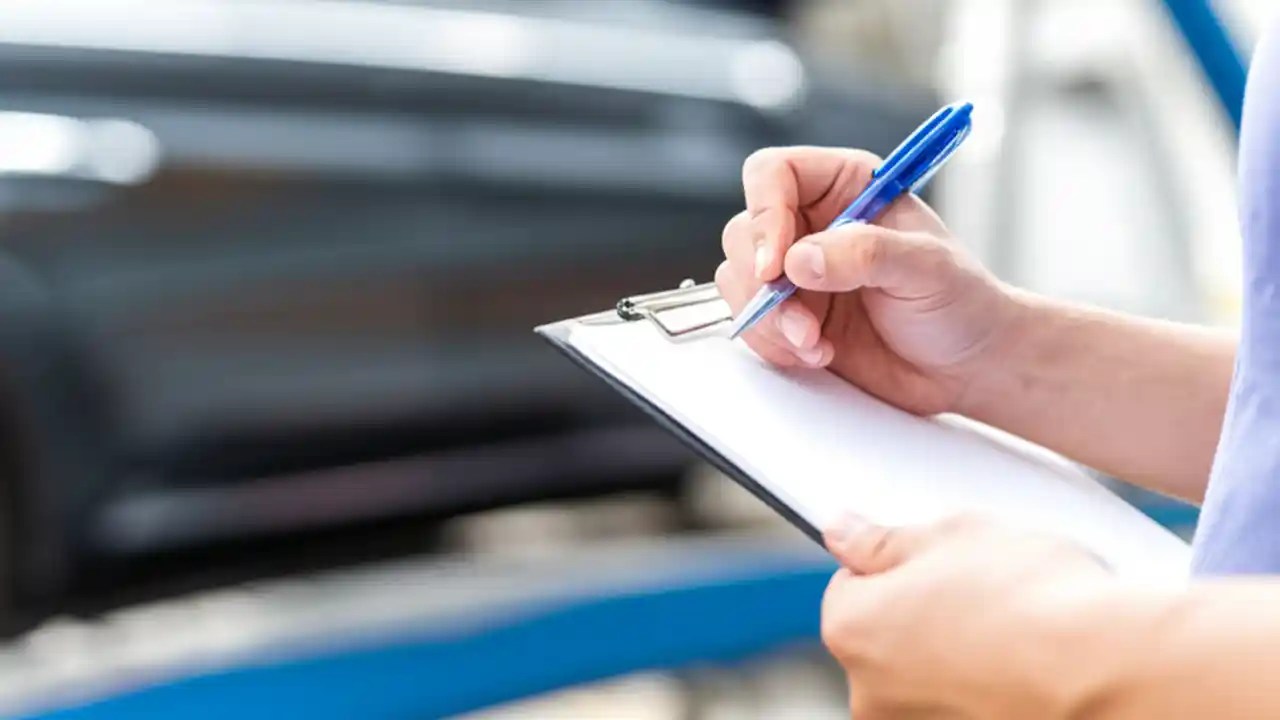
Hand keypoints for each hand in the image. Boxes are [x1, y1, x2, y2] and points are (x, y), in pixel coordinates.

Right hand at [716, 147, 1015, 414]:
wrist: (969, 366)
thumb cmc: (962, 303)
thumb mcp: (925, 267)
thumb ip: (864, 254)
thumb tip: (800, 259)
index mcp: (846, 186)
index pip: (773, 175)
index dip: (765, 214)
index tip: (776, 264)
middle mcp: (814, 224)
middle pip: (745, 232)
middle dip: (763, 283)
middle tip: (801, 318)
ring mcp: (799, 274)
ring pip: (739, 282)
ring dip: (769, 321)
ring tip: (815, 343)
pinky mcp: (792, 317)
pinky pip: (752, 323)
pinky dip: (775, 344)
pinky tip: (818, 354)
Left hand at [821, 514, 1112, 718]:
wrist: (1111, 668)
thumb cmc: (1033, 596)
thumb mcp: (952, 533)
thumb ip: (882, 538)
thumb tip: (840, 532)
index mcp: (851, 631)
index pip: (850, 586)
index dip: (896, 567)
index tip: (936, 564)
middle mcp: (870, 697)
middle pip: (886, 641)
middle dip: (925, 618)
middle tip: (984, 594)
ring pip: (927, 681)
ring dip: (957, 660)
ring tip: (1016, 634)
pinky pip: (966, 707)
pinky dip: (988, 693)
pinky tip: (1026, 672)